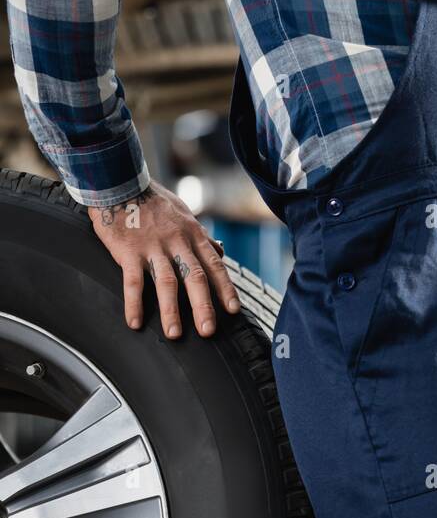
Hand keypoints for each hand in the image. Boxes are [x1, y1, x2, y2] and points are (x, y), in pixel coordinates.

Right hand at [87, 178, 240, 338]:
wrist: (122, 183)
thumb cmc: (154, 202)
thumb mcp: (184, 214)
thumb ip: (201, 236)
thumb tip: (220, 252)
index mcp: (192, 234)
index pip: (213, 265)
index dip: (225, 287)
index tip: (233, 310)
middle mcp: (176, 241)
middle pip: (193, 277)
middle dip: (203, 306)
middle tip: (208, 330)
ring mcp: (152, 247)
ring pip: (166, 282)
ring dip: (171, 310)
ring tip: (174, 334)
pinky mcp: (128, 251)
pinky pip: (132, 281)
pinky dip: (134, 303)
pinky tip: (135, 323)